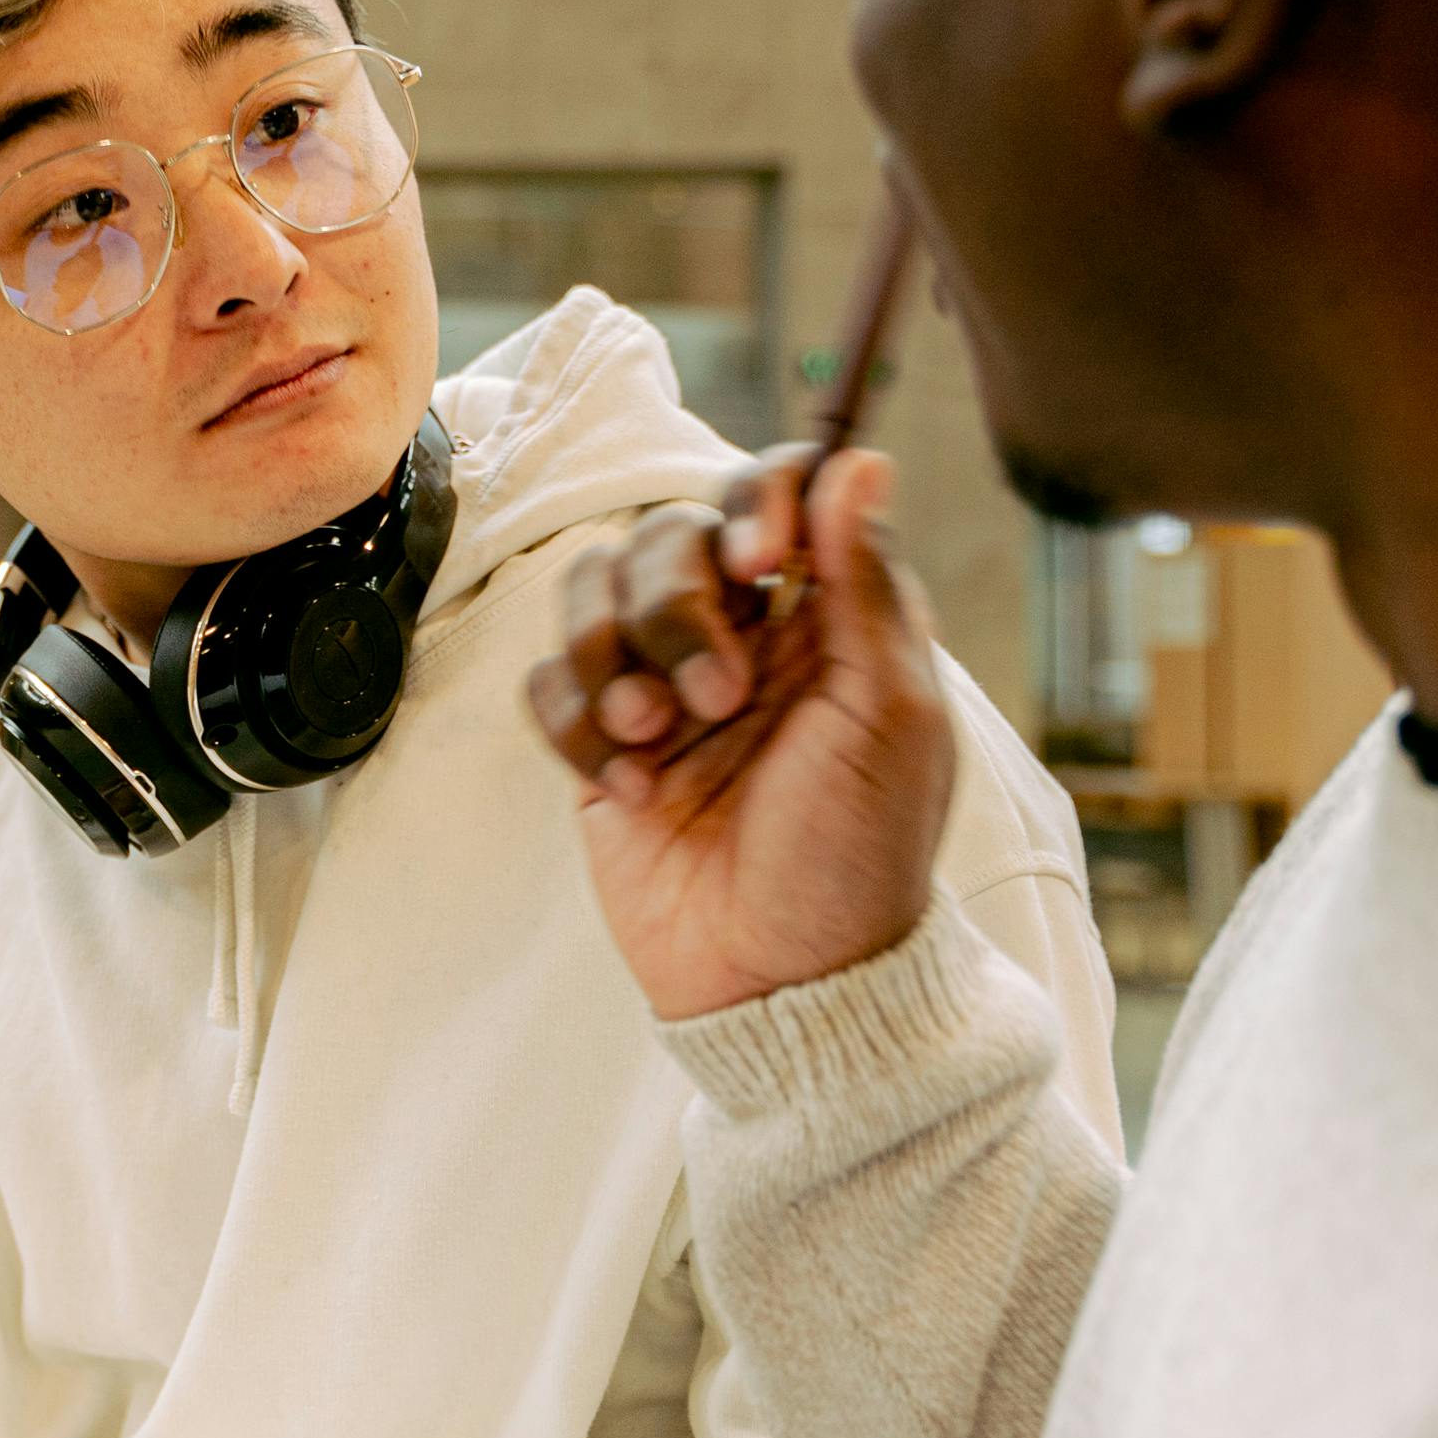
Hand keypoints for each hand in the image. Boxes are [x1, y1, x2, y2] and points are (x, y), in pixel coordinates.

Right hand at [523, 446, 955, 1018]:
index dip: (757, 500)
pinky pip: (548, 683)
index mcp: (827, 614)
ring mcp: (661, 685)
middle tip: (717, 700)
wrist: (779, 980)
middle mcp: (742, 633)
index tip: (761, 561)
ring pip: (591, 591)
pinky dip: (577, 727)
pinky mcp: (599, 744)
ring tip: (657, 738)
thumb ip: (867, 584)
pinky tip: (633, 790)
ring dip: (614, 658)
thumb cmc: (856, 855)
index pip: (781, 490)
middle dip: (677, 607)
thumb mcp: (889, 716)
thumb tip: (860, 457)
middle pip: (670, 533)